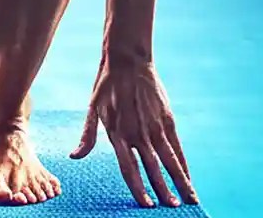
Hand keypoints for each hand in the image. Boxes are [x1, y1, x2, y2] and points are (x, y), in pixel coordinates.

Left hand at [70, 58, 197, 207]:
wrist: (128, 60)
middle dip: (163, 190)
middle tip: (172, 208)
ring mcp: (155, 126)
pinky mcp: (167, 119)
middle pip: (153, 168)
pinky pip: (177, 146)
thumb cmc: (106, 86)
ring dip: (179, 180)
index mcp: (118, 134)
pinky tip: (188, 177)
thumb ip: (87, 136)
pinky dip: (183, 163)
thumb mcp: (92, 110)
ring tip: (188, 198)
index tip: (147, 205)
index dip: (138, 188)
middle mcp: (139, 133)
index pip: (130, 168)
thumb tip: (74, 156)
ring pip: (169, 159)